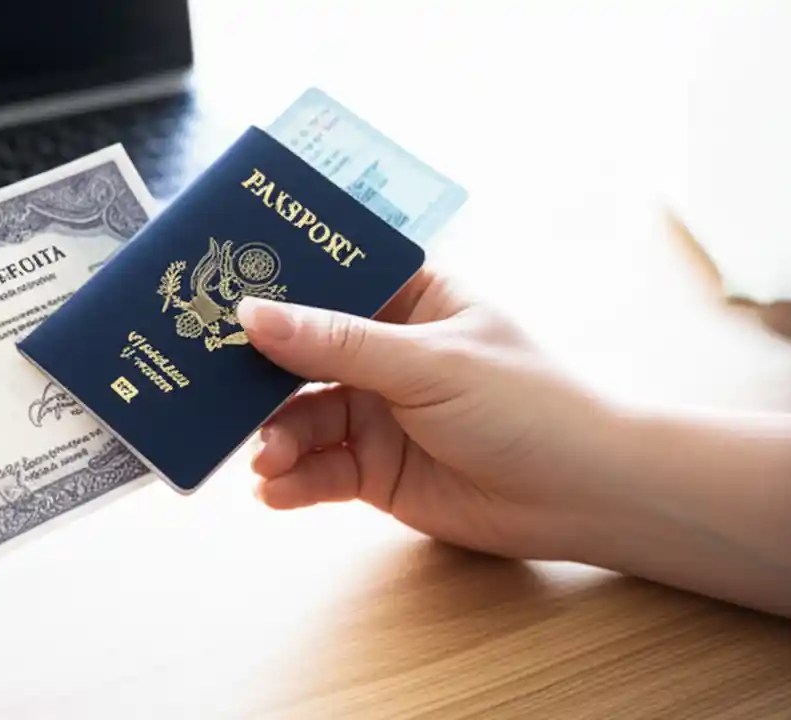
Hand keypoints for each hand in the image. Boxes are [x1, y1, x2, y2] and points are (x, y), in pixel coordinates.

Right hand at [237, 268, 620, 562]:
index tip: (217, 290)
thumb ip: (337, 343)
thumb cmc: (527, 404)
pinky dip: (293, 480)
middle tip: (208, 385)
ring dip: (275, 437)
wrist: (582, 498)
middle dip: (258, 373)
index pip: (330, 278)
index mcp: (410, 298)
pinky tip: (275, 490)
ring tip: (262, 459)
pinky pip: (319, 469)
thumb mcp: (428, 363)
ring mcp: (378, 411)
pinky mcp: (375, 469)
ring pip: (302, 417)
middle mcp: (386, 351)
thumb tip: (253, 314)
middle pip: (301, 353)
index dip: (275, 284)